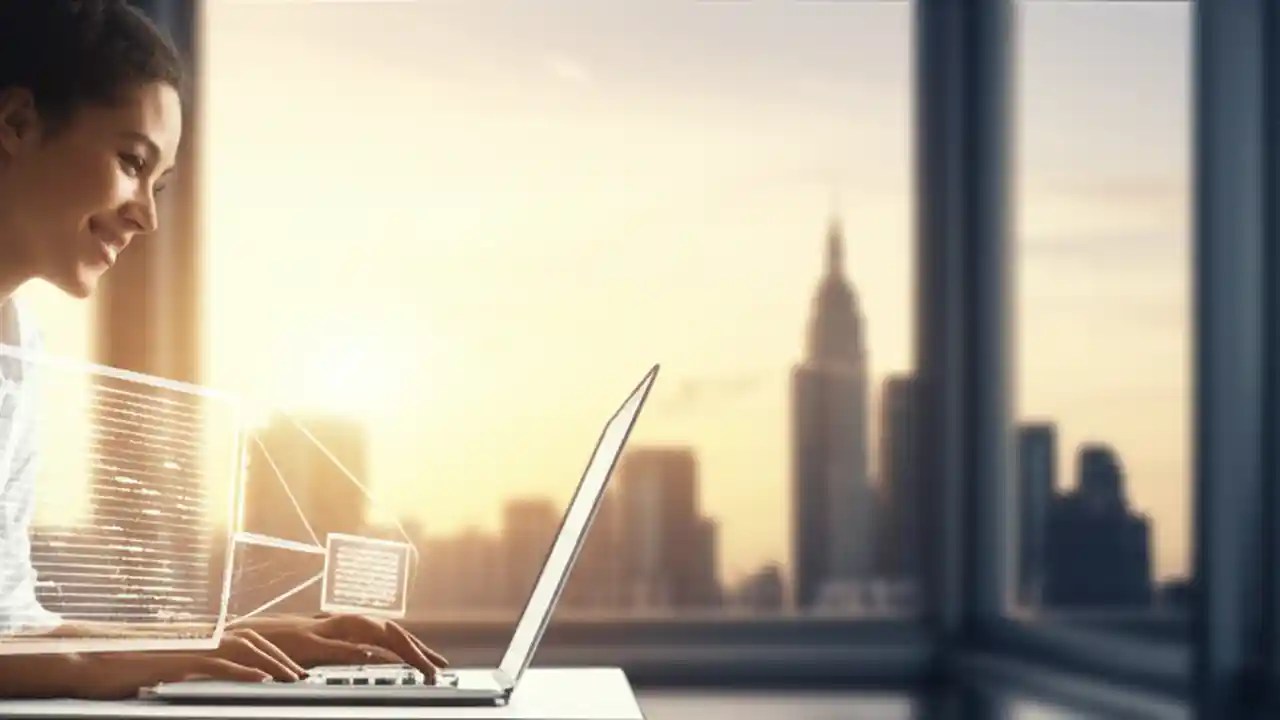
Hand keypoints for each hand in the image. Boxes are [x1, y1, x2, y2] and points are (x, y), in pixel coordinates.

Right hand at [0, 628, 303, 699]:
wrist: (89, 660)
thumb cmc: (124, 667)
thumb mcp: (169, 668)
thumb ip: (194, 669)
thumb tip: (213, 678)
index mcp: (201, 639)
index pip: (249, 641)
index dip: (275, 653)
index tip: (294, 668)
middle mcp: (201, 638)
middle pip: (255, 641)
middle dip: (283, 658)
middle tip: (303, 677)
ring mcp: (192, 647)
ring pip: (244, 649)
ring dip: (272, 664)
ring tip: (292, 680)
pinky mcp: (179, 660)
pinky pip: (218, 664)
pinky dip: (242, 671)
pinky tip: (259, 680)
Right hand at [229, 613, 447, 679]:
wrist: (224, 640)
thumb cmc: (267, 649)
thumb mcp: (309, 654)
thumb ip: (336, 655)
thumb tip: (366, 663)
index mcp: (335, 629)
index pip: (383, 634)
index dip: (412, 646)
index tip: (436, 663)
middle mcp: (330, 626)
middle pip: (382, 629)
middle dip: (413, 646)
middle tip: (437, 667)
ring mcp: (314, 632)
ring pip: (363, 633)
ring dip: (392, 647)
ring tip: (414, 664)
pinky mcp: (298, 642)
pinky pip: (330, 648)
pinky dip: (354, 652)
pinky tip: (376, 659)